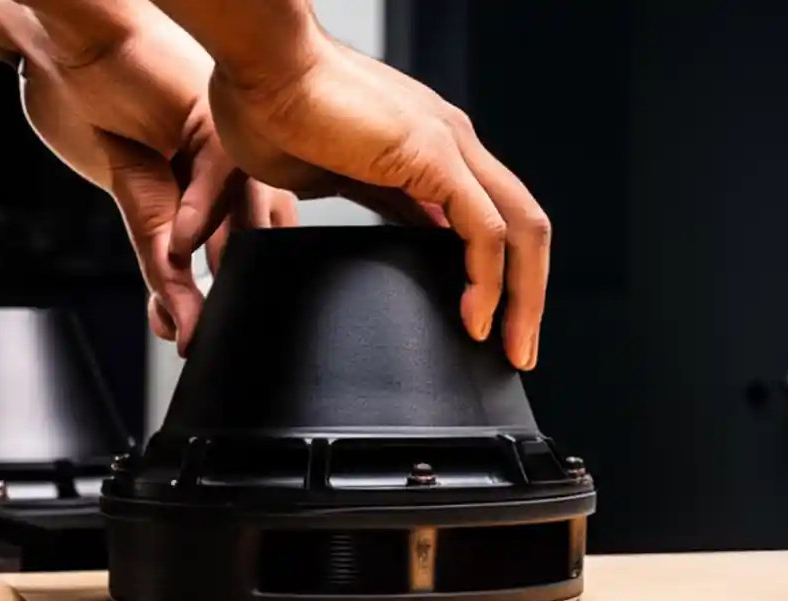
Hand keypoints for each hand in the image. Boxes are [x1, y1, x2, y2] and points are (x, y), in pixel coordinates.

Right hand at [17, 0, 296, 354]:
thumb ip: (159, 261)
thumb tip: (177, 328)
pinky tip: (180, 242)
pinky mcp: (214, 120)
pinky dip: (199, 210)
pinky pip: (223, 172)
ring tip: (198, 313)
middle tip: (209, 334)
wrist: (65, 55)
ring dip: (222, 266)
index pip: (244, 252)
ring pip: (246, 215)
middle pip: (254, 240)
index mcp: (221, 189)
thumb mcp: (131, 201)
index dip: (232, 296)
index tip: (207, 337)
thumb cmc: (92, 114)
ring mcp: (230, 146)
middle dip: (233, 292)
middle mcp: (236, 170)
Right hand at [203, 18, 549, 370]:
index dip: (501, 274)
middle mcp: (453, 142)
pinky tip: (475, 317)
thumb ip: (380, 199)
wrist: (258, 64)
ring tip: (509, 346)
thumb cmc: (273, 108)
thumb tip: (403, 228)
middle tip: (518, 349)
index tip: (491, 323)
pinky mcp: (434, 155)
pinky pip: (484, 230)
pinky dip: (489, 280)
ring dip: (523, 297)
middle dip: (529, 293)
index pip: (491, 218)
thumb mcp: (338, 174)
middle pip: (523, 225)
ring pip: (520, 230)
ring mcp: (450, 145)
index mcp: (433, 146)